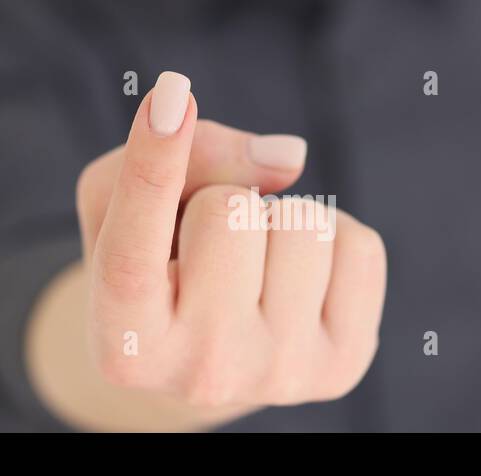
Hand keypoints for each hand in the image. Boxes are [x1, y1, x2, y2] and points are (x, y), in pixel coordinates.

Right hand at [75, 72, 386, 413]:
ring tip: (254, 263)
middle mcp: (203, 374)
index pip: (132, 253)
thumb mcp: (121, 205)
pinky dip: (331, 238)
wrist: (204, 355)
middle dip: (221, 199)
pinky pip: (360, 246)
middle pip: (230, 214)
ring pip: (303, 224)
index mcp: (128, 346)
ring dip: (279, 217)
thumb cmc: (153, 262)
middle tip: (208, 246)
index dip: (152, 167)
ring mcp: (280, 376)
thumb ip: (182, 161)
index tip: (170, 95)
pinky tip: (298, 278)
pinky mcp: (343, 366)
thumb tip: (290, 158)